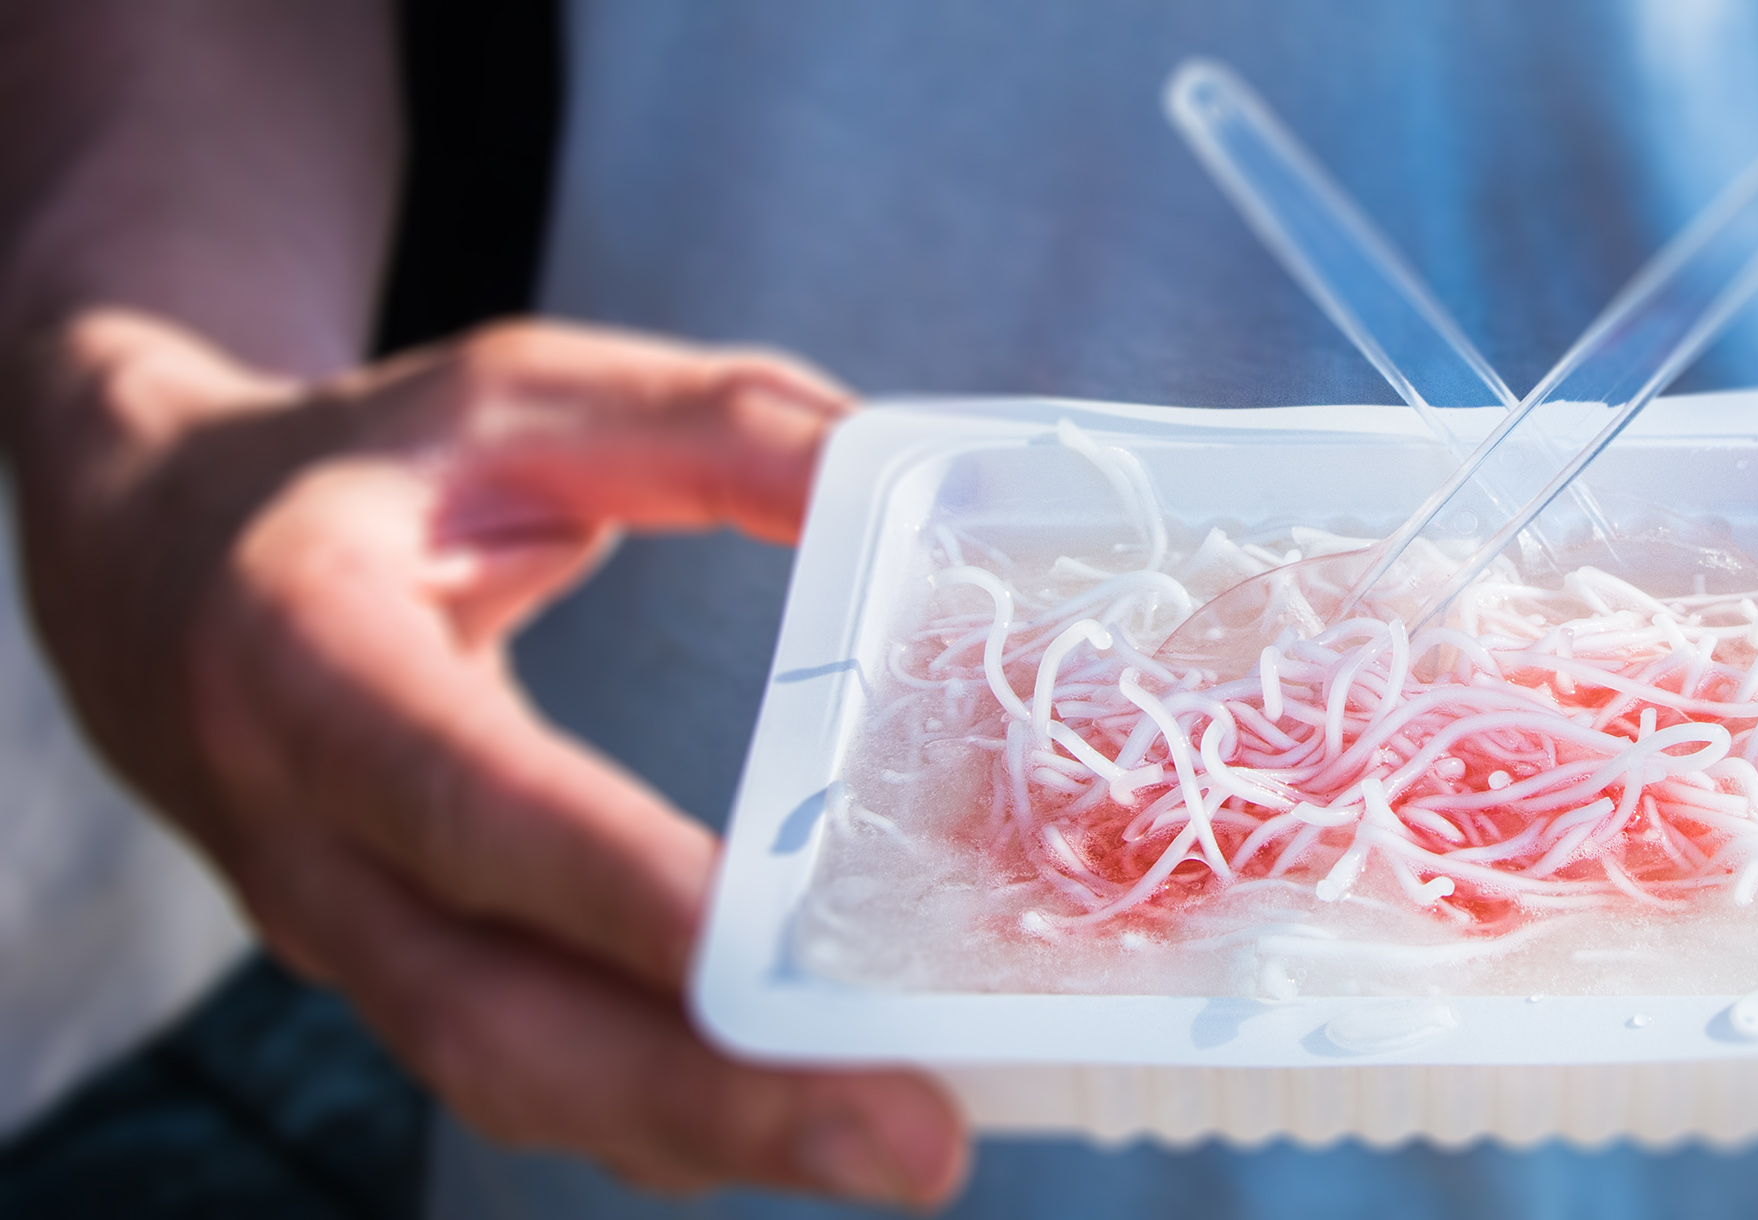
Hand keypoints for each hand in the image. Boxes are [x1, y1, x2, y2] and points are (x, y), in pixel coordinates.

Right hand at [9, 311, 967, 1205]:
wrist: (145, 563)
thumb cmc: (354, 473)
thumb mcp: (515, 398)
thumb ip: (715, 425)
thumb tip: (897, 477)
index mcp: (302, 653)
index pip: (456, 791)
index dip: (598, 880)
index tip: (751, 947)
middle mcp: (302, 830)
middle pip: (488, 1007)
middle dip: (705, 1091)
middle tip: (910, 1145)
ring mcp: (335, 932)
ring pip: (509, 1074)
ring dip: (706, 1134)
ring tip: (898, 1153)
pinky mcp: (394, 977)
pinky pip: (530, 1071)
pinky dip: (674, 1115)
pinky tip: (811, 1118)